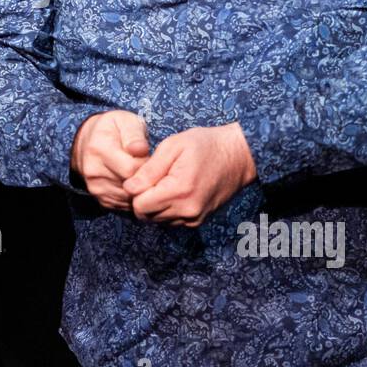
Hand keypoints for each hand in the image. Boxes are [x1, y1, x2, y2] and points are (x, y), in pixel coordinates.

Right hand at [70, 110, 150, 211]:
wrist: (88, 141)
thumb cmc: (113, 129)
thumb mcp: (125, 121)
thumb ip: (134, 135)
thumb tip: (140, 150)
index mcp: (99, 149)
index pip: (131, 168)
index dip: (147, 165)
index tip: (150, 157)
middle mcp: (94, 171)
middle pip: (130, 185)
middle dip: (145, 178)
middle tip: (149, 167)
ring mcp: (95, 188)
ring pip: (130, 197)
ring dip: (140, 189)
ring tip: (142, 173)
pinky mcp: (101, 199)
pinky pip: (125, 205)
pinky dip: (134, 196)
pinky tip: (135, 183)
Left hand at [121, 122, 257, 226]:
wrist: (238, 155)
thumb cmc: (205, 145)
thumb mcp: (173, 146)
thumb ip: (149, 169)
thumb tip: (128, 188)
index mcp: (180, 190)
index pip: (139, 206)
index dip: (134, 191)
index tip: (142, 175)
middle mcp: (187, 210)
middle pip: (146, 216)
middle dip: (142, 199)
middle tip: (151, 178)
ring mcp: (194, 218)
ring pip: (157, 220)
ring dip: (154, 205)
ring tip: (164, 182)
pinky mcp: (197, 221)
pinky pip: (170, 221)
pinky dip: (166, 209)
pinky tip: (173, 190)